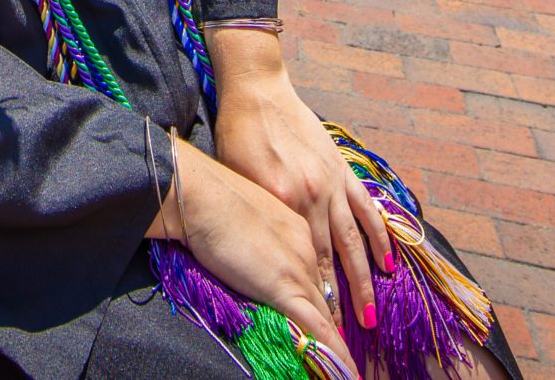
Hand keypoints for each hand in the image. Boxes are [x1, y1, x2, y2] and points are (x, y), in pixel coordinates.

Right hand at [150, 136, 355, 369]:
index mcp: (298, 225)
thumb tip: (248, 249)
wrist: (202, 193)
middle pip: (327, 292)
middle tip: (350, 342)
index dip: (323, 293)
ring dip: (340, 342)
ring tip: (351, 367)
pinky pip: (317, 327)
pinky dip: (333, 352)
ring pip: (326, 312)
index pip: (316, 268)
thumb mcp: (245, 211)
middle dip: (339, 319)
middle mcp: (306, 245)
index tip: (331, 312)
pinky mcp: (283, 286)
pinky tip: (346, 370)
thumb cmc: (210, 197)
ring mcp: (298, 266)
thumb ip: (256, 232)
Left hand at [208, 30, 394, 332]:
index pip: (303, 257)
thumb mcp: (237, 176)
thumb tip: (271, 252)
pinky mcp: (341, 169)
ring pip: (353, 239)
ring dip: (366, 277)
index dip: (313, 291)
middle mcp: (312, 195)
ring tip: (373, 310)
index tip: (321, 321)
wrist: (258, 91)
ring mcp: (331, 182)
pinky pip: (365, 208)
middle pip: (331, 256)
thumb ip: (259, 211)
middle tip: (356, 329)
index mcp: (284, 199)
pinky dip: (379, 235)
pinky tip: (388, 259)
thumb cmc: (238, 133)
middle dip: (344, 296)